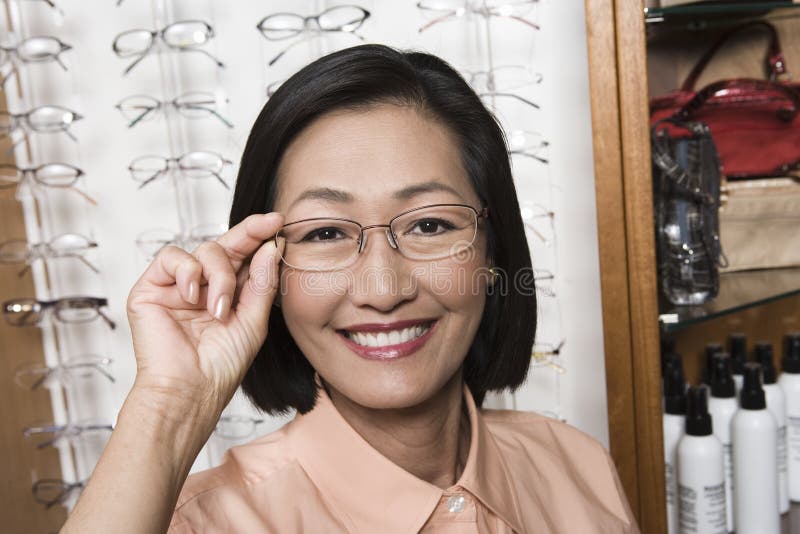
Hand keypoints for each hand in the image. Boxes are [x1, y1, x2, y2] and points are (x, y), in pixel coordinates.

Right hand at [125, 212, 284, 417]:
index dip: (259, 234)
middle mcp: (204, 285)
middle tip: (267, 228)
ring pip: (204, 249)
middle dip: (248, 235)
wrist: (191, 390)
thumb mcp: (254, 320)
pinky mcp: (151, 288)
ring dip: (219, 275)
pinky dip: (188, 271)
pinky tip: (193, 296)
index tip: (279, 220)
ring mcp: (178, 286)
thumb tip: (272, 246)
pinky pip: (172, 257)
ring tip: (219, 309)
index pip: (244, 255)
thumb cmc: (222, 364)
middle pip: (226, 245)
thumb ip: (262, 282)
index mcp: (229, 292)